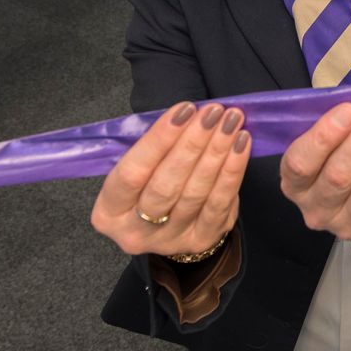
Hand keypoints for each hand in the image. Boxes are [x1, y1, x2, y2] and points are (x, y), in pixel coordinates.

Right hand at [91, 102, 249, 255]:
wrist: (171, 227)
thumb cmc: (151, 184)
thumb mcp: (139, 169)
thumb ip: (154, 148)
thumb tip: (188, 115)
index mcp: (109, 212)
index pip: (132, 173)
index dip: (159, 139)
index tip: (184, 109)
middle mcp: (135, 232)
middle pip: (165, 185)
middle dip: (192, 143)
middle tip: (213, 113)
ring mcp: (170, 240)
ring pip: (196, 192)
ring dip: (217, 151)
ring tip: (231, 122)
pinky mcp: (202, 241)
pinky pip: (220, 202)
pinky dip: (233, 169)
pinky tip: (242, 143)